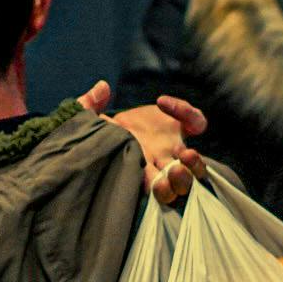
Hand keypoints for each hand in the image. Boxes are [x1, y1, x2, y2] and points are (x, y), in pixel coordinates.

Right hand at [85, 83, 206, 205]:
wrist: (124, 124)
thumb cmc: (103, 132)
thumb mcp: (88, 125)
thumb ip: (87, 111)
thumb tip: (100, 91)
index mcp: (141, 168)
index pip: (158, 190)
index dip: (162, 190)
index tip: (157, 181)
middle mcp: (161, 161)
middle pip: (180, 185)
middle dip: (180, 182)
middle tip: (175, 170)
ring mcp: (175, 146)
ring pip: (195, 166)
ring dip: (194, 164)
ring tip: (186, 154)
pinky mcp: (184, 125)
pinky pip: (196, 122)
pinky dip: (183, 111)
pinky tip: (162, 102)